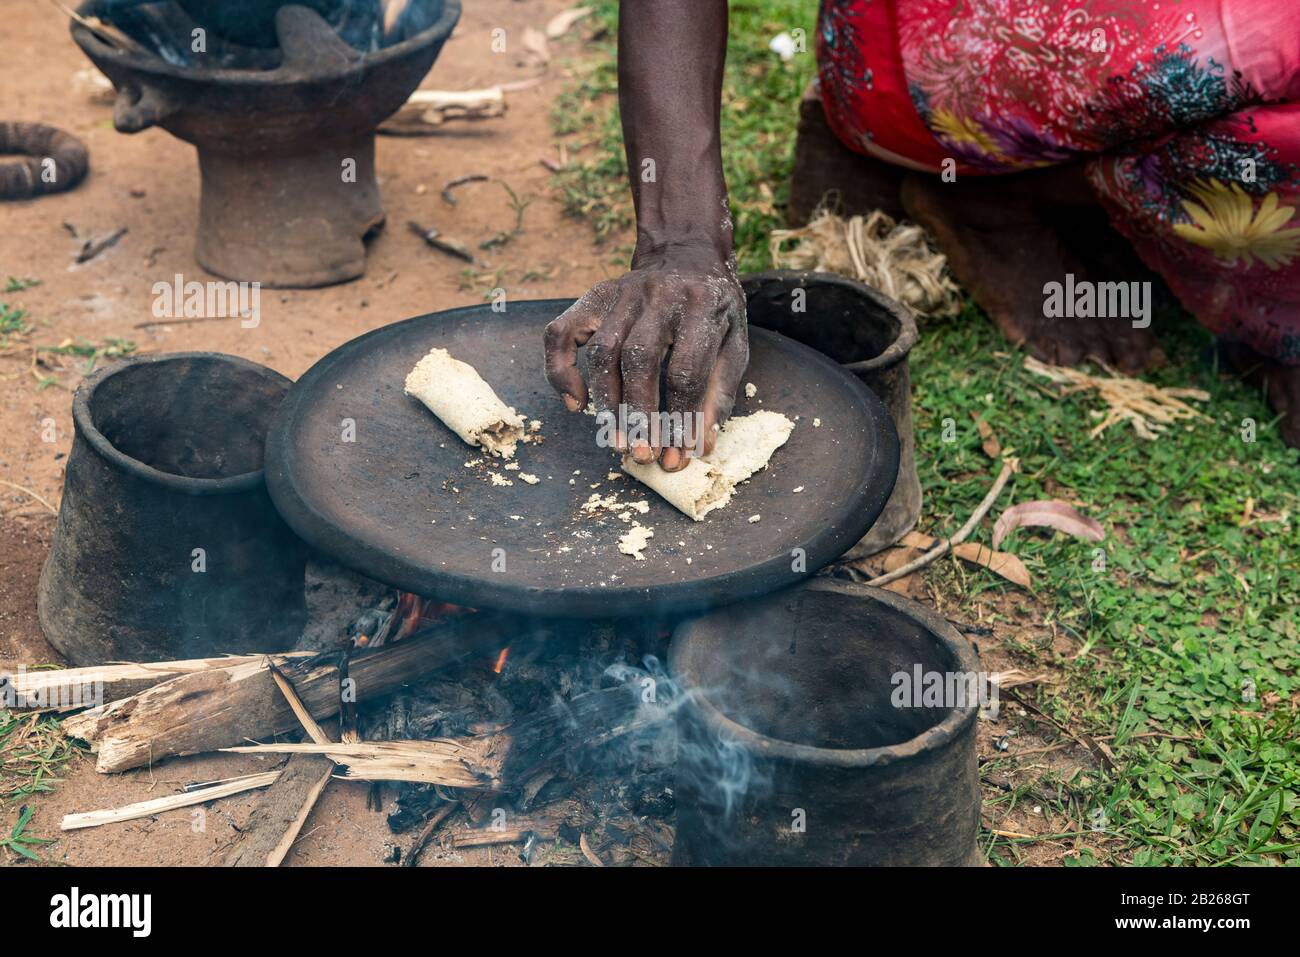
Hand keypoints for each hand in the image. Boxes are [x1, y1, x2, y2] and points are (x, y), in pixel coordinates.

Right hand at [544, 247, 747, 470]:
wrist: (687, 255)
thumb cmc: (713, 310)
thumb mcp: (733, 344)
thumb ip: (718, 393)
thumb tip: (699, 446)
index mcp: (702, 306)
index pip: (687, 370)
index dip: (682, 417)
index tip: (678, 453)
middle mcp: (659, 295)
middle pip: (640, 359)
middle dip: (639, 413)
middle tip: (642, 453)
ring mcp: (621, 293)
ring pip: (602, 351)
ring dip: (607, 402)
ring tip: (617, 441)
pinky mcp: (593, 296)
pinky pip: (560, 333)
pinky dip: (561, 371)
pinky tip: (576, 404)